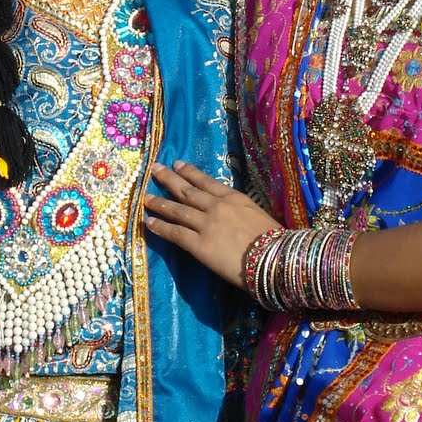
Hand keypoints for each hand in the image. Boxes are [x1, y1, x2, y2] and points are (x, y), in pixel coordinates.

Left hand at [143, 160, 278, 287]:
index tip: (177, 163)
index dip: (189, 172)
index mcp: (233, 197)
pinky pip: (175, 233)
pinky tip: (149, 222)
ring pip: (177, 210)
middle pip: (187, 190)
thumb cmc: (274, 239)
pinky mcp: (199, 245)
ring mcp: (206, 224)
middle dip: (169, 179)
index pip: (206, 181)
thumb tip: (231, 212)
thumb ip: (240, 210)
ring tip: (146, 197)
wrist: (275, 257)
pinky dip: (160, 227)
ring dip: (159, 202)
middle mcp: (216, 206)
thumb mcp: (257, 214)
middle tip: (155, 170)